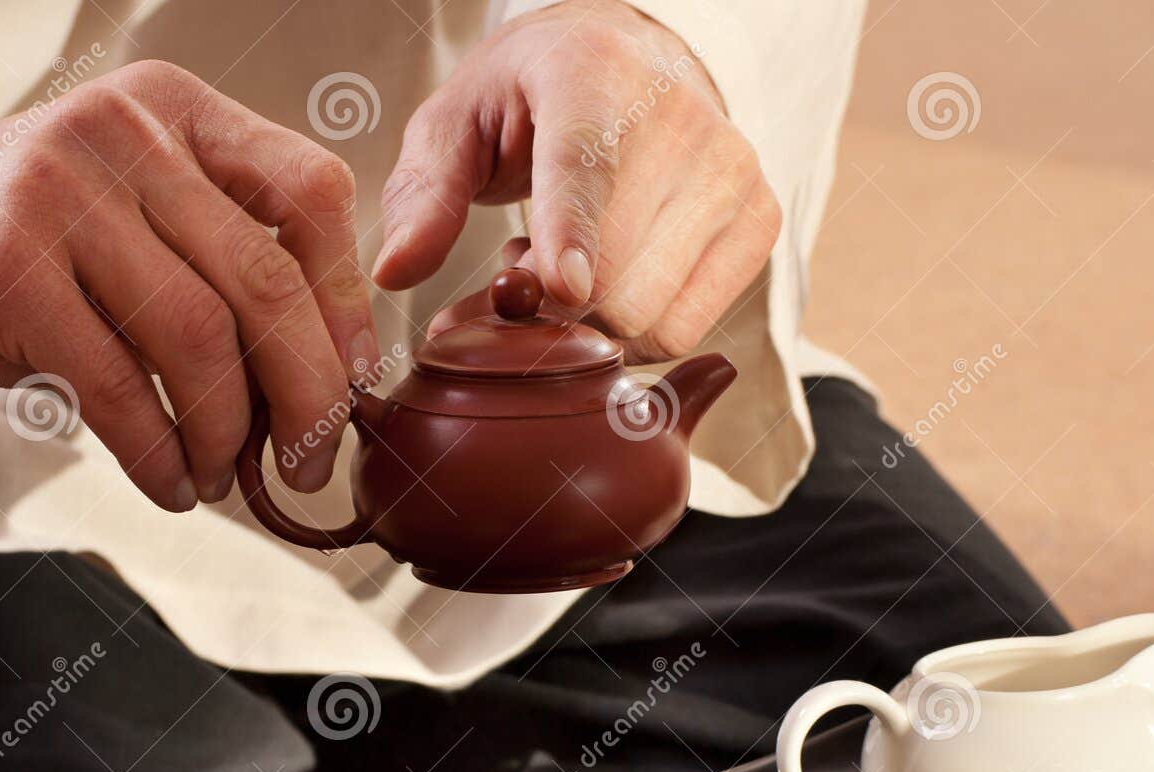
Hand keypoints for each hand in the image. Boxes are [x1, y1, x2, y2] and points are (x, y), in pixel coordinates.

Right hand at [0, 60, 377, 510]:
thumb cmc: (5, 254)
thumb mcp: (123, 225)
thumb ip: (214, 263)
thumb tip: (327, 371)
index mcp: (171, 110)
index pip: (311, 193)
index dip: (346, 304)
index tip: (350, 386)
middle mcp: (122, 131)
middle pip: (267, 281)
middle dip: (305, 396)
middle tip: (305, 462)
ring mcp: (59, 189)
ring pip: (201, 340)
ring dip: (227, 435)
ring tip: (221, 479)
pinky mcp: (5, 265)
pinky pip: (121, 386)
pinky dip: (159, 454)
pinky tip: (169, 484)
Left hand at [374, 0, 779, 363]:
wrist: (638, 62)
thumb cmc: (530, 100)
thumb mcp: (457, 124)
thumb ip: (424, 196)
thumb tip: (394, 272)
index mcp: (592, 73)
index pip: (586, 166)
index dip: (572, 233)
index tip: (560, 287)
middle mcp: (680, 117)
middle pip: (614, 277)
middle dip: (552, 310)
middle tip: (523, 272)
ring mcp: (732, 170)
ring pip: (650, 315)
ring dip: (592, 321)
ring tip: (575, 264)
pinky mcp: (759, 218)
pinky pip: (685, 328)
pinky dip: (639, 327)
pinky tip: (617, 276)